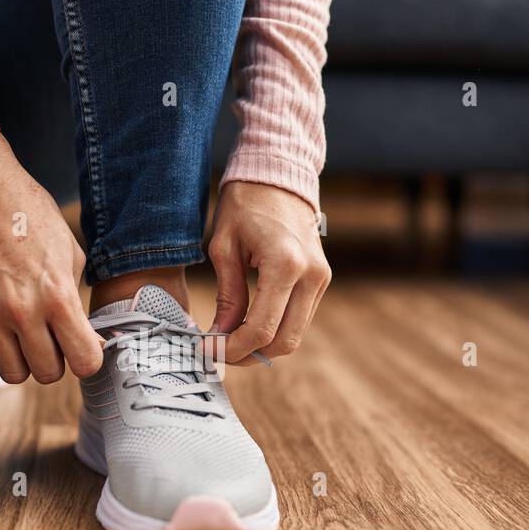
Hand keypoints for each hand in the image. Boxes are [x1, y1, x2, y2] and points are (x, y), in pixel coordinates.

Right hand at [0, 131, 101, 383]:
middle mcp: (22, 312)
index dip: (88, 357)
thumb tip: (89, 339)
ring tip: (29, 335)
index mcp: (57, 296)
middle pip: (48, 374)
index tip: (85, 345)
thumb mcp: (70, 253)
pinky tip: (5, 325)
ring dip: (26, 361)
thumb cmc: (31, 216)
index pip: (84, 361)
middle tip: (55, 337)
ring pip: (14, 374)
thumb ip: (78, 301)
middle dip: (57, 360)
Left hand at [207, 181, 331, 363]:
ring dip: (262, 346)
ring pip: (294, 335)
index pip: (262, 329)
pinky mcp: (321, 279)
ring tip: (230, 340)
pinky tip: (247, 325)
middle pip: (284, 341)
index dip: (233, 349)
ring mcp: (321, 278)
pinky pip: (299, 319)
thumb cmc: (245, 204)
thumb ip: (227, 297)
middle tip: (218, 352)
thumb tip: (221, 336)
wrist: (278, 175)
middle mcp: (311, 275)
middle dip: (249, 354)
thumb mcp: (224, 248)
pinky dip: (274, 330)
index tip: (208, 351)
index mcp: (285, 265)